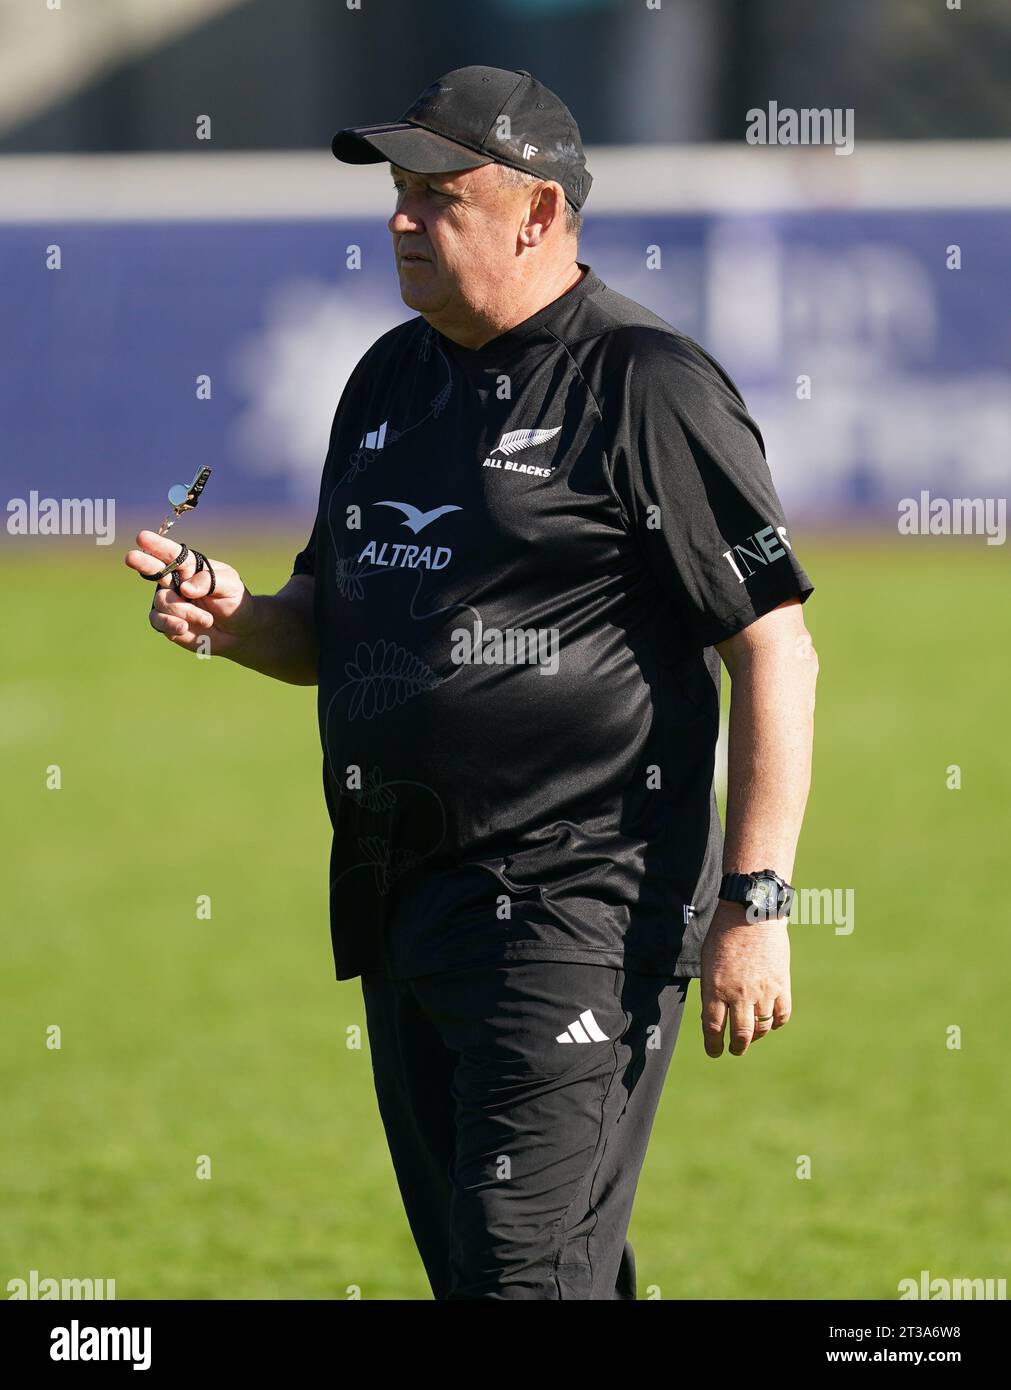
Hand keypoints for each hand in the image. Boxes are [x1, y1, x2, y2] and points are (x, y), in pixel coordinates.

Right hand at [124, 530, 256, 657]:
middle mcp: (174, 581)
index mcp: (189, 566)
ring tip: (208, 619)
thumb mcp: (230, 584)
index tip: (142, 537)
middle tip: (131, 557)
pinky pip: (159, 621)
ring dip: (185, 610)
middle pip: (154, 569)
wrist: (239, 630)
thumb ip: (209, 581)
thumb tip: (185, 588)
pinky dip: (171, 624)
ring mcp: (169, 601)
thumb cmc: (234, 600)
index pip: (171, 553)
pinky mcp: (167, 622)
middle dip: (143, 563)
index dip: (157, 545)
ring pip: (162, 601)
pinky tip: (184, 627)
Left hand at [700, 900, 791, 1057]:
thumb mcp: (708, 964)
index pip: (713, 1028)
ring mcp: (762, 991)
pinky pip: (782, 1015)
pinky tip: (770, 1020)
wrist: (751, 914)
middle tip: (735, 1049)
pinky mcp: (781, 985)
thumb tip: (715, 1019)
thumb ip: (712, 992)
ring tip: (752, 1035)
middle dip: (737, 1047)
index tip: (715, 1051)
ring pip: (762, 1028)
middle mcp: (739, 994)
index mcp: (715, 989)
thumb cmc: (724, 936)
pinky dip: (776, 1022)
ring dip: (756, 1036)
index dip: (713, 1045)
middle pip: (740, 1035)